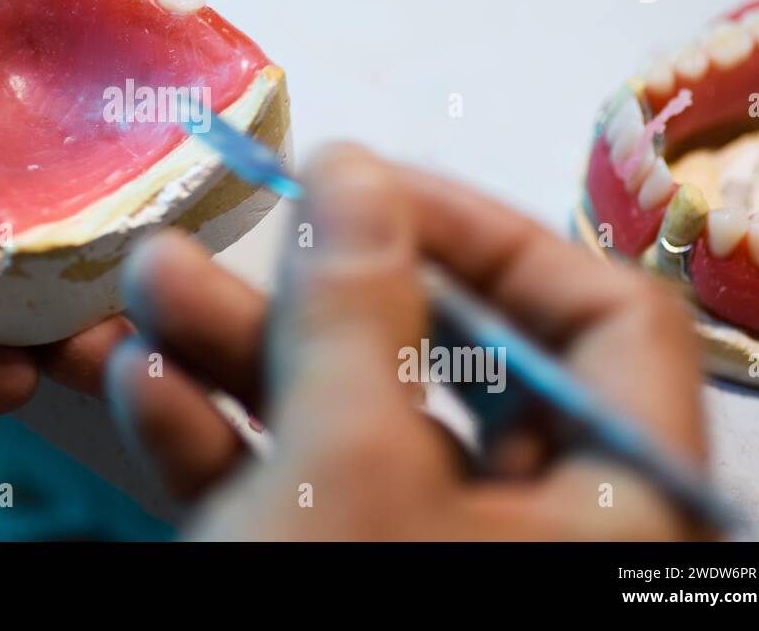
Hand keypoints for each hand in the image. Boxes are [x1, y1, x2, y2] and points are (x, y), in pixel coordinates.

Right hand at [108, 144, 707, 539]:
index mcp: (616, 510)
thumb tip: (353, 172)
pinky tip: (141, 386)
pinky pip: (294, 493)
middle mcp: (534, 532)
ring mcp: (426, 563)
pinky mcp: (336, 583)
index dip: (489, 232)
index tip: (365, 183)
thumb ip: (357, 307)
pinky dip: (218, 438)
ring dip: (241, 350)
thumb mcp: (348, 466)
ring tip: (147, 285)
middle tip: (234, 224)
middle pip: (448, 363)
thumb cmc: (337, 625)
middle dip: (320, 288)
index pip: (605, 318)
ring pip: (351, 422)